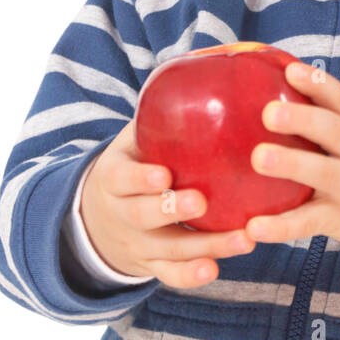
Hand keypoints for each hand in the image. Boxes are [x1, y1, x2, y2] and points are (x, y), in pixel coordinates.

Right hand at [79, 120, 255, 288]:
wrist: (98, 215)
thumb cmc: (134, 162)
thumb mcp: (134, 138)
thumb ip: (162, 113)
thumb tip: (211, 63)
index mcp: (114, 176)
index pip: (121, 178)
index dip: (140, 178)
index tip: (163, 173)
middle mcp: (122, 213)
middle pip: (141, 216)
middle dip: (170, 210)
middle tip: (201, 200)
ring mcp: (137, 243)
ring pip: (166, 250)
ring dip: (202, 247)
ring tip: (241, 240)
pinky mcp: (151, 264)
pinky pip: (170, 275)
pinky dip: (190, 275)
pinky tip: (217, 269)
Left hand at [244, 61, 339, 263]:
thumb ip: (327, 114)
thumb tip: (273, 82)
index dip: (318, 84)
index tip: (291, 71)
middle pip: (333, 131)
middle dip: (302, 120)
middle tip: (269, 113)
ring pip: (321, 173)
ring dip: (290, 164)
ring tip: (258, 158)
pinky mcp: (339, 219)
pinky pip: (308, 223)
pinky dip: (281, 227)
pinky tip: (254, 227)